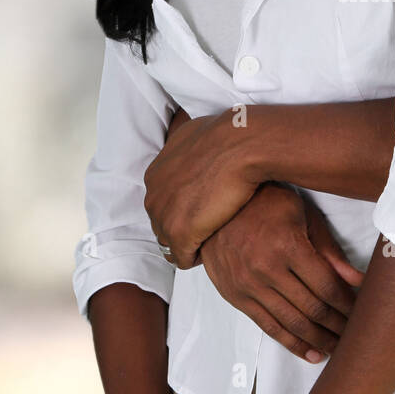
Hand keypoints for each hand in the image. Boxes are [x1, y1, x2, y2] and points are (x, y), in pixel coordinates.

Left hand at [144, 107, 261, 268]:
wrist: (241, 144)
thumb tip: (194, 148)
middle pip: (163, 224)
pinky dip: (197, 257)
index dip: (184, 208)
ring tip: (212, 239)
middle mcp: (153, 196)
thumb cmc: (227, 136)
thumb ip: (185, 149)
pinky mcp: (180, 234)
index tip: (205, 208)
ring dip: (189, 244)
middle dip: (184, 227)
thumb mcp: (194, 135)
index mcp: (155, 175)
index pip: (162, 202)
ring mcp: (164, 216)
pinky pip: (183, 258)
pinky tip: (213, 248)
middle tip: (211, 225)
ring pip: (170, 243)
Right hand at [201, 182, 363, 360]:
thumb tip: (358, 280)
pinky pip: (267, 326)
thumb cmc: (267, 204)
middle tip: (356, 336)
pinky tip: (310, 353)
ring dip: (318, 340)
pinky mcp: (236, 297)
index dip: (347, 304)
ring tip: (337, 349)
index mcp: (288, 245)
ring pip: (291, 322)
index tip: (362, 314)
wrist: (216, 205)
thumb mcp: (303, 216)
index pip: (326, 285)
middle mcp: (266, 269)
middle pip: (311, 307)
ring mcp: (249, 286)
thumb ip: (329, 250)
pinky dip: (291, 343)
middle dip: (337, 325)